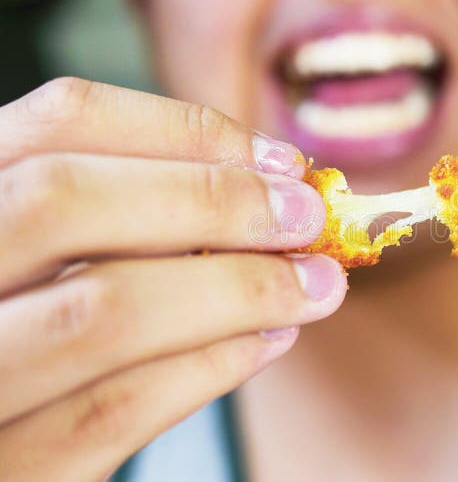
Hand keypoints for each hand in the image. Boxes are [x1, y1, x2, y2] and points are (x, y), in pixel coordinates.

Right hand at [0, 78, 346, 480]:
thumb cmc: (35, 339)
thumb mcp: (52, 257)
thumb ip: (127, 217)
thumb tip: (268, 195)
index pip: (59, 123)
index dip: (184, 132)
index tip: (279, 161)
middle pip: (65, 200)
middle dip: (212, 200)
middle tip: (307, 218)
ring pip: (101, 310)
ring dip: (238, 288)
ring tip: (313, 286)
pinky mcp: (5, 470)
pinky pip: (115, 407)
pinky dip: (211, 364)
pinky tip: (267, 341)